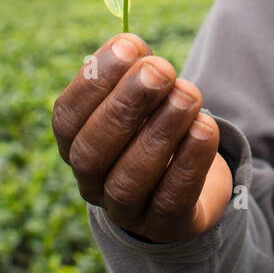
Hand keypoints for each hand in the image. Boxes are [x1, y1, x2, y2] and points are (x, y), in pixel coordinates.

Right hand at [51, 33, 233, 243]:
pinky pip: (171, 200)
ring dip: (160, 133)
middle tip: (160, 70)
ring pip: (130, 180)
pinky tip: (205, 127)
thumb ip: (135, 71)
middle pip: (93, 152)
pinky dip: (189, 162)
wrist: (185, 183)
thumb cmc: (154, 124)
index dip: (94, 81)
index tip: (129, 45)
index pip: (67, 117)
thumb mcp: (142, 95)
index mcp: (74, 142)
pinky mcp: (164, 227)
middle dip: (126, 106)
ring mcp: (124, 210)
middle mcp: (90, 180)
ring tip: (188, 95)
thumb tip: (132, 46)